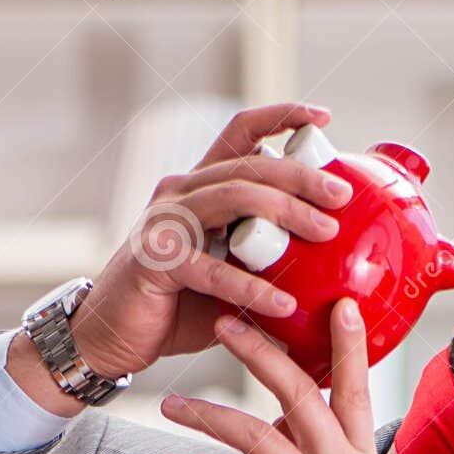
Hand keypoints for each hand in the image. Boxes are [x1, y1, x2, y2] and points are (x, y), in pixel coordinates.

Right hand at [65, 101, 353, 381]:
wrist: (111, 336)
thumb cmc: (175, 307)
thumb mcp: (228, 277)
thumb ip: (264, 263)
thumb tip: (327, 275)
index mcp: (200, 187)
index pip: (241, 133)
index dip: (282, 116)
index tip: (324, 117)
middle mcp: (181, 192)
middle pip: (249, 165)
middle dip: (301, 174)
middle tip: (342, 194)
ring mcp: (165, 221)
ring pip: (233, 198)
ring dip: (285, 213)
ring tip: (325, 232)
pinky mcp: (156, 260)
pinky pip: (212, 269)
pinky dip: (251, 286)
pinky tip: (284, 304)